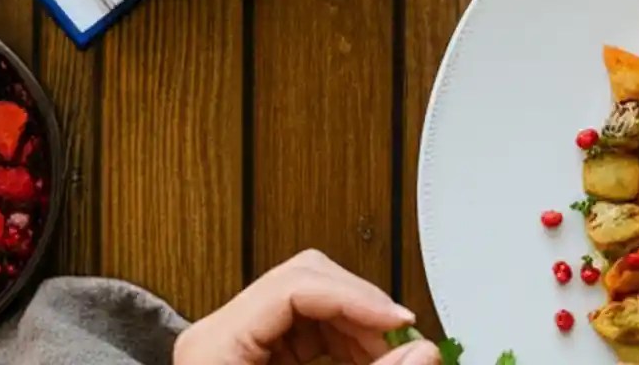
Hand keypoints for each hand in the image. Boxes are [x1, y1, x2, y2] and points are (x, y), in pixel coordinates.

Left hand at [174, 249, 440, 364]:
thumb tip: (422, 353)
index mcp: (216, 345)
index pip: (295, 286)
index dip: (355, 297)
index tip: (399, 322)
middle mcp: (223, 334)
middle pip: (306, 282)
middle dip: (361, 311)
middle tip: (400, 342)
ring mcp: (241, 343)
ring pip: (314, 303)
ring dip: (359, 328)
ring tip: (386, 359)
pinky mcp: (260, 357)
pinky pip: (311, 331)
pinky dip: (346, 345)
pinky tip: (366, 364)